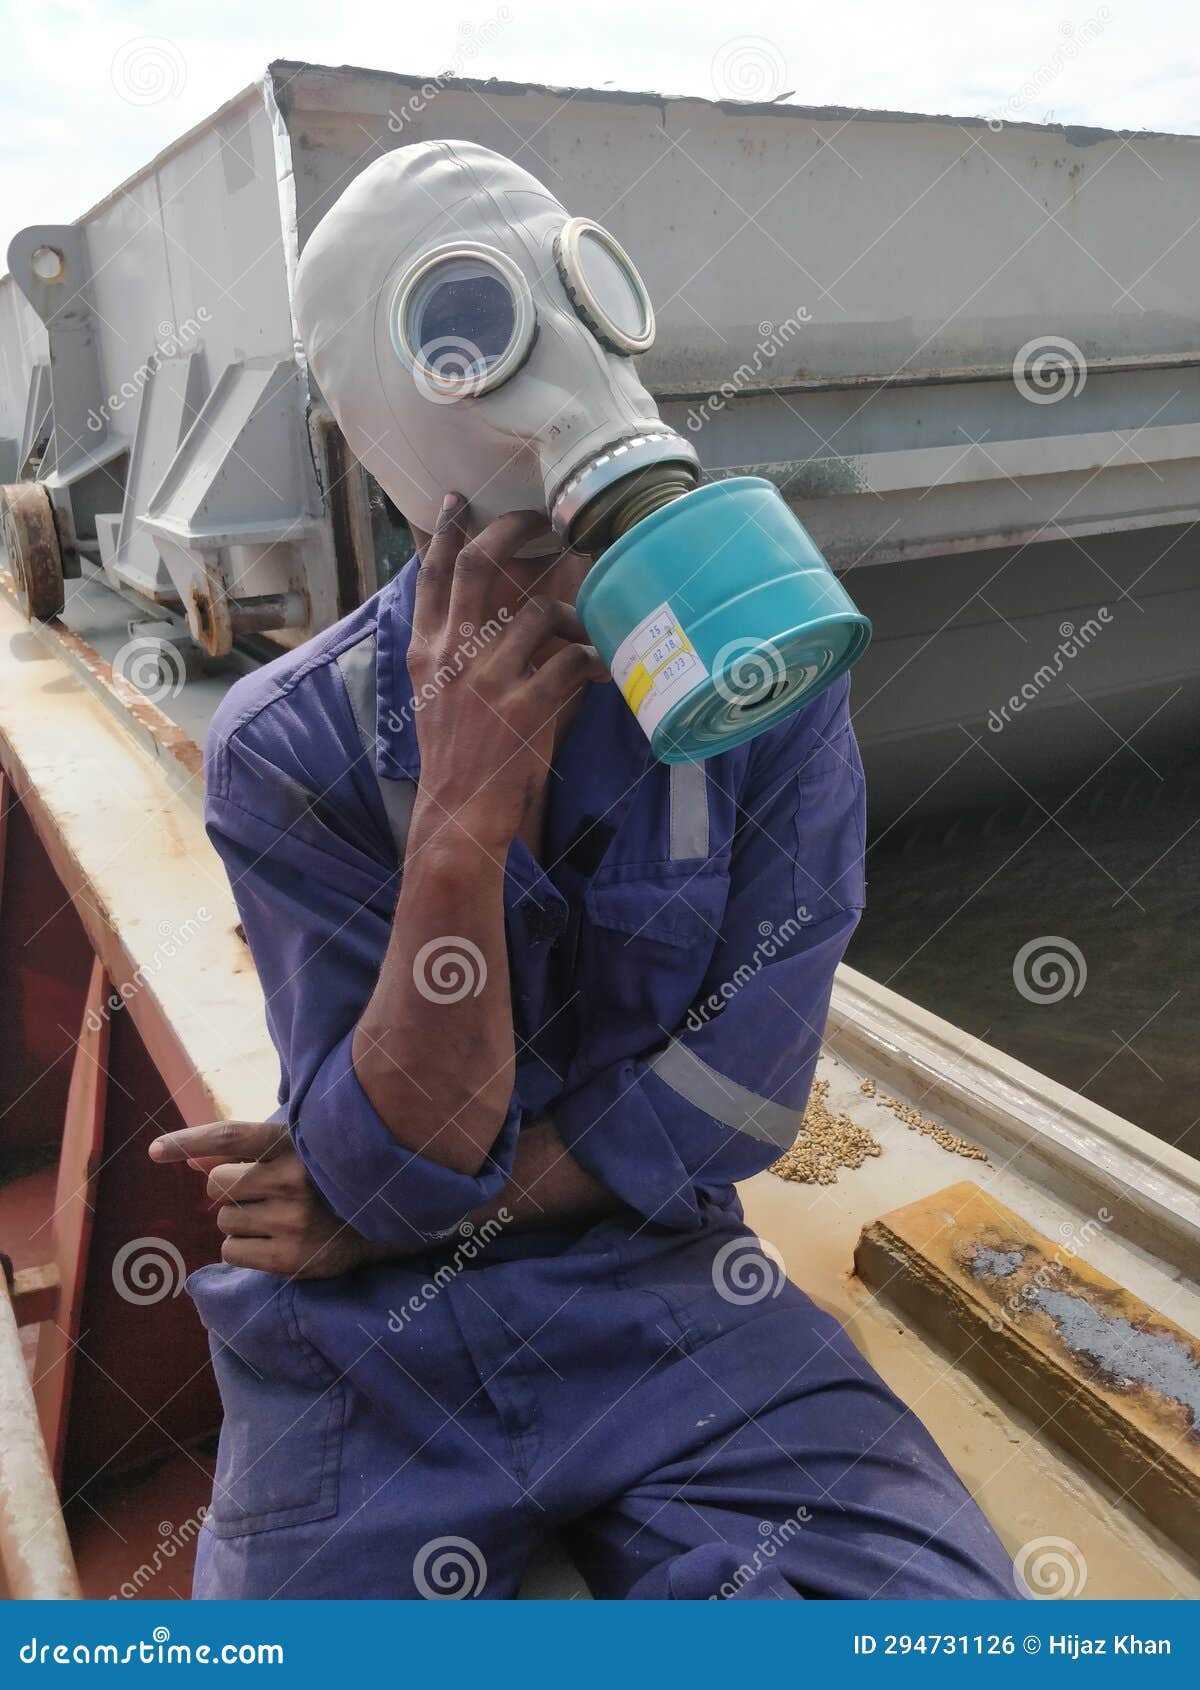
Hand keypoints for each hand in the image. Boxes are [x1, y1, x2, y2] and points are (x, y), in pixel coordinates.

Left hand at [149, 1120, 381, 1278]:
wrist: (381, 1221)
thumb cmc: (324, 1177)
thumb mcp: (293, 1152)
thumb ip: (245, 1153)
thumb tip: (191, 1161)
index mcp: (295, 1143)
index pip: (231, 1137)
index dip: (189, 1141)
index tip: (154, 1151)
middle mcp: (294, 1179)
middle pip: (217, 1185)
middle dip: (227, 1190)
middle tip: (261, 1193)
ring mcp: (294, 1221)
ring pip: (223, 1221)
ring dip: (239, 1220)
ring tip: (278, 1217)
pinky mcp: (291, 1258)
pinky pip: (231, 1253)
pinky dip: (243, 1249)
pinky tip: (275, 1241)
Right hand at [409, 495, 608, 852]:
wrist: (457, 813)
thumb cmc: (455, 758)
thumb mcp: (433, 698)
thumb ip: (454, 655)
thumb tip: (496, 618)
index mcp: (426, 652)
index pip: (431, 577)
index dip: (445, 533)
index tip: (459, 502)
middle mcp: (452, 655)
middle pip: (479, 566)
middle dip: (512, 531)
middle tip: (543, 517)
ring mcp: (487, 678)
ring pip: (538, 613)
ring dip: (571, 616)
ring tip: (585, 632)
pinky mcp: (523, 705)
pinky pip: (572, 660)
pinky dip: (594, 659)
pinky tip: (604, 668)